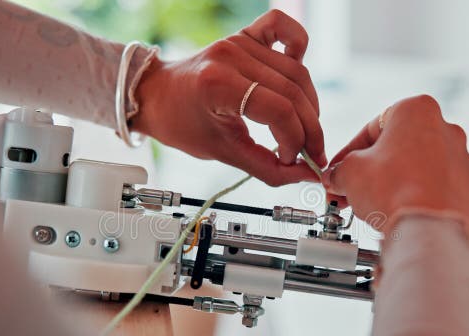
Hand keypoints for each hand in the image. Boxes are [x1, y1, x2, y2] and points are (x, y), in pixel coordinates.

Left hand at [132, 9, 325, 185]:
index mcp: (218, 84)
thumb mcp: (222, 153)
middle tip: (312, 153)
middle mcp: (231, 56)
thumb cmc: (181, 123)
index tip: (293, 161)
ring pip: (297, 70)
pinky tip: (297, 78)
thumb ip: (268, 167)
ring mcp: (239, 42)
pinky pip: (282, 27)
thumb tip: (307, 174)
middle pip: (293, 92)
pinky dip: (299, 45)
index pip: (279, 111)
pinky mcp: (245, 35)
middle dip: (309, 129)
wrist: (156, 96)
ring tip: (304, 129)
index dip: (295, 140)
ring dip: (309, 104)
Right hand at [323, 95, 468, 236]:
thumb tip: (337, 178)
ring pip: (420, 171)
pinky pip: (439, 195)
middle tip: (353, 189)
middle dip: (373, 170)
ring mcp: (464, 164)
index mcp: (417, 111)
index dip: (348, 153)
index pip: (371, 129)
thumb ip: (340, 169)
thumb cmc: (392, 191)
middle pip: (398, 149)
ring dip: (397, 186)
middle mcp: (447, 131)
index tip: (338, 169)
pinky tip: (402, 216)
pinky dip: (420, 204)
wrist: (428, 231)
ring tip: (375, 207)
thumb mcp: (348, 172)